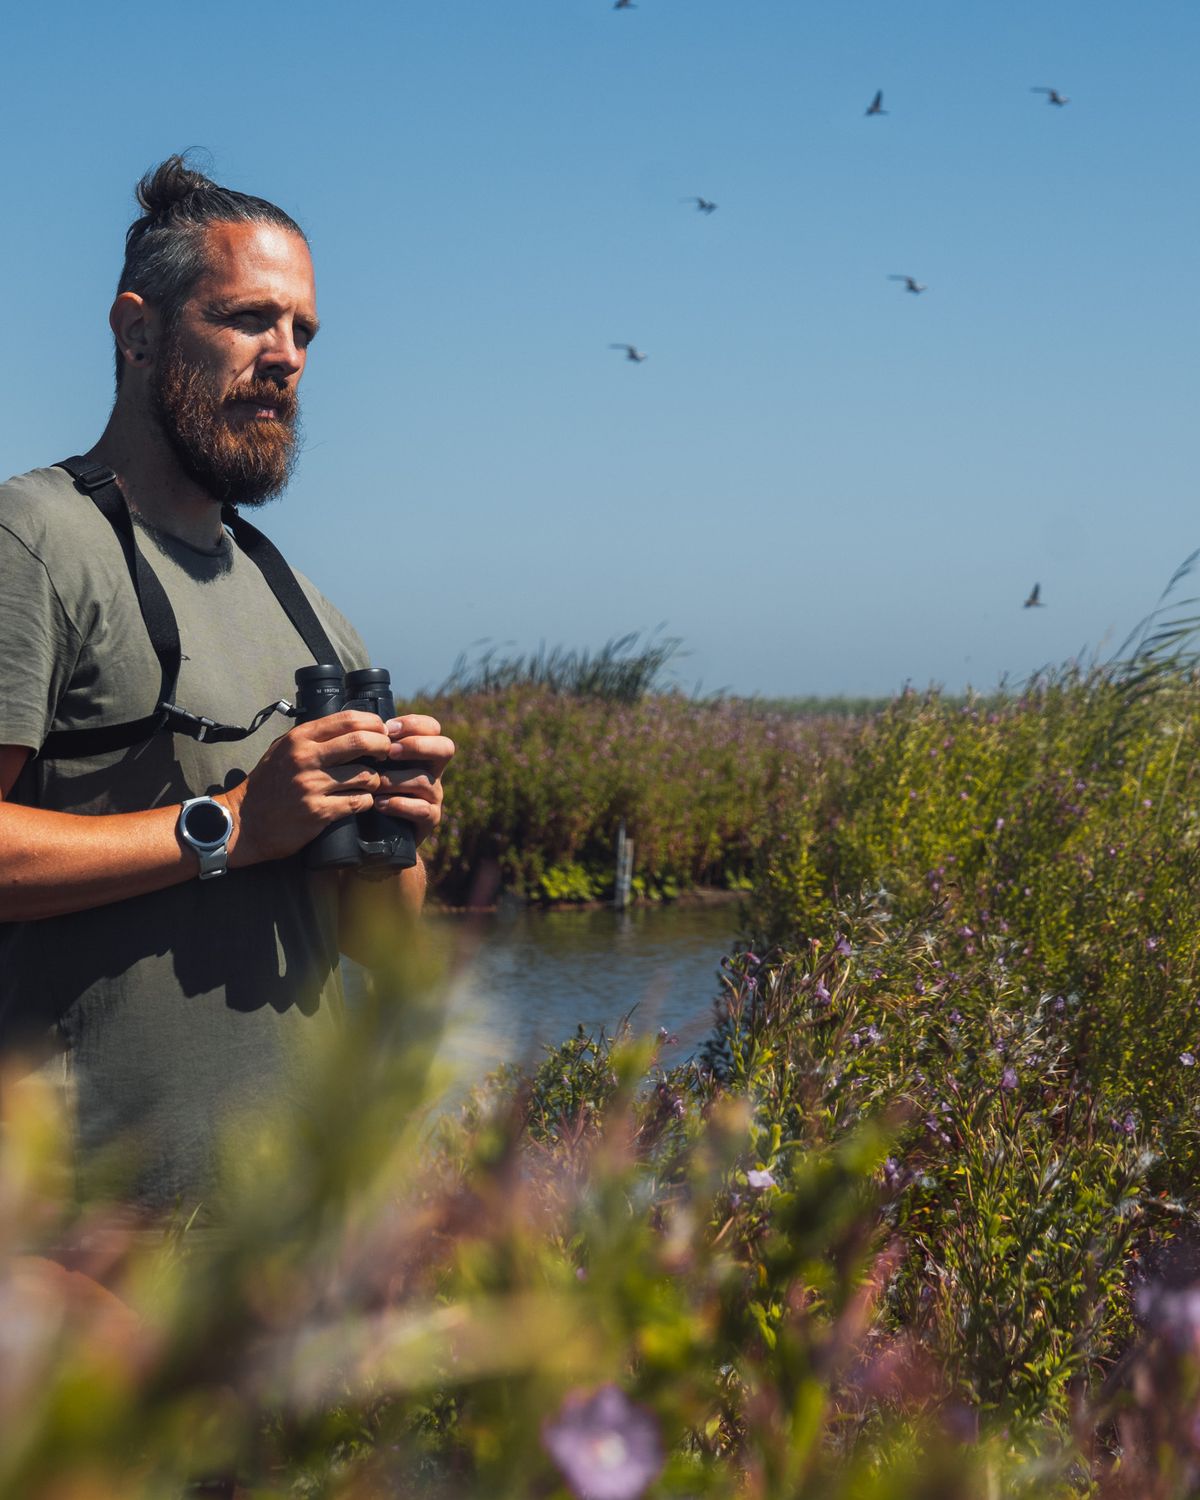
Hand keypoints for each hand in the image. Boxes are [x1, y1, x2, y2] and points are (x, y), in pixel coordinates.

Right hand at [221, 711, 393, 867]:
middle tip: (386, 755)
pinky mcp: (318, 812)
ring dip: (376, 780)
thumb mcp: (283, 750)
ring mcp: (312, 786)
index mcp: (299, 739)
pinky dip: (366, 801)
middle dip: (383, 747)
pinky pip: (359, 802)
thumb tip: (351, 725)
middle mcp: (305, 758)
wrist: (244, 822)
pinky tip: (361, 801)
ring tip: (370, 783)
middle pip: (361, 741)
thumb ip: (311, 737)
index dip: (373, 723)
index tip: (382, 732)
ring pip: (366, 775)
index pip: (347, 719)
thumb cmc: (268, 784)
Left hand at [376, 714, 454, 847]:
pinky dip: (398, 805)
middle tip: (389, 751)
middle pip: (445, 748)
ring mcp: (435, 796)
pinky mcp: (430, 819)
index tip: (388, 728)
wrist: (381, 833)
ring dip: (396, 779)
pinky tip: (378, 804)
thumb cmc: (373, 790)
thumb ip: (375, 746)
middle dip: (417, 746)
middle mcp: (434, 771)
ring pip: (425, 780)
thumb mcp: (376, 764)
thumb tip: (358, 724)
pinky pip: (422, 809)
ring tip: (374, 783)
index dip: (413, 724)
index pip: (432, 727)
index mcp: (422, 752)